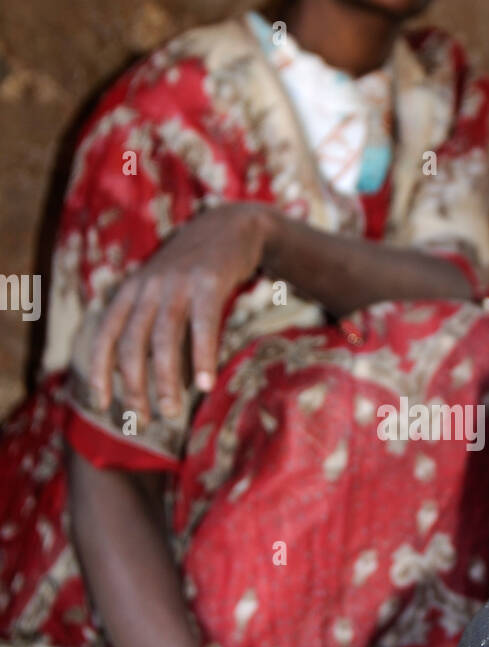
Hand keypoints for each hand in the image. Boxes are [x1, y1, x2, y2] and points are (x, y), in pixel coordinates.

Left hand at [89, 203, 273, 422]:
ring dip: (166, 380)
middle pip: (132, 344)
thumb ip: (150, 325)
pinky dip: (202, 357)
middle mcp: (148, 287)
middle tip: (143, 420)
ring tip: (172, 411)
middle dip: (134, 386)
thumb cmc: (194, 271)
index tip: (102, 405)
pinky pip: (203, 326)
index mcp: (131, 292)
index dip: (99, 372)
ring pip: (164, 339)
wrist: (230, 226)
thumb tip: (144, 378)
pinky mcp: (209, 283)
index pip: (105, 336)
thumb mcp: (162, 290)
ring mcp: (177, 284)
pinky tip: (206, 384)